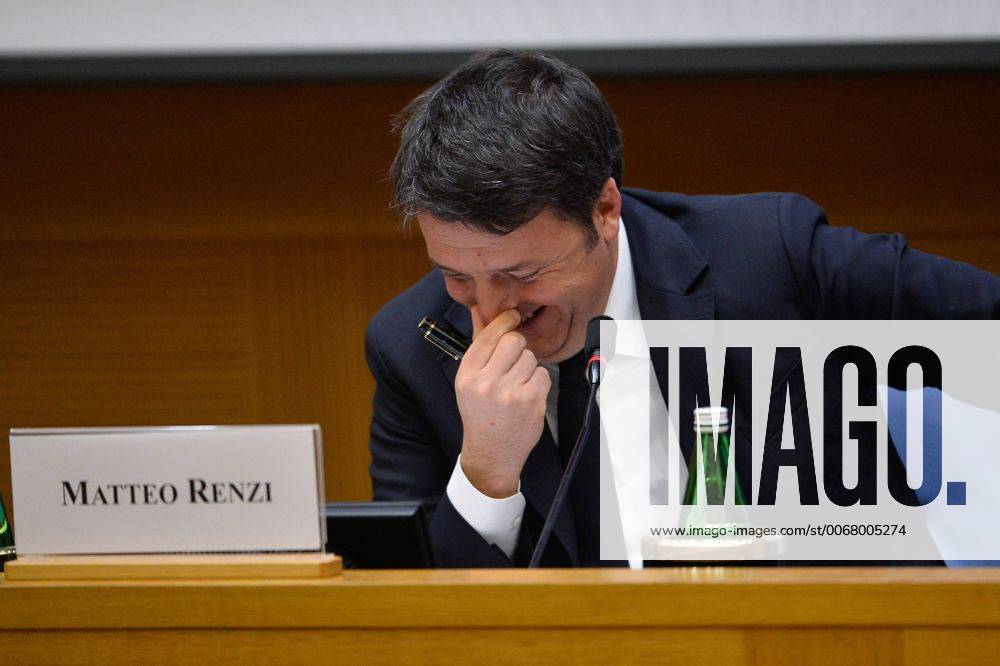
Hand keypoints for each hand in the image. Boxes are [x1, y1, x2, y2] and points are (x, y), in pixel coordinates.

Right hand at [455, 306, 550, 497]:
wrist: (491, 453)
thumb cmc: (480, 413)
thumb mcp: (470, 379)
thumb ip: (478, 343)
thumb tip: (478, 309)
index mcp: (468, 374)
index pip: (488, 335)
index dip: (504, 321)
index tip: (513, 316)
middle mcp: (486, 382)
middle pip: (514, 341)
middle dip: (518, 348)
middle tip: (513, 364)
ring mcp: (509, 393)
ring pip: (530, 357)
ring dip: (528, 368)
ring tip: (517, 385)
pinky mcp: (530, 402)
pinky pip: (542, 374)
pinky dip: (538, 383)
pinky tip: (527, 395)